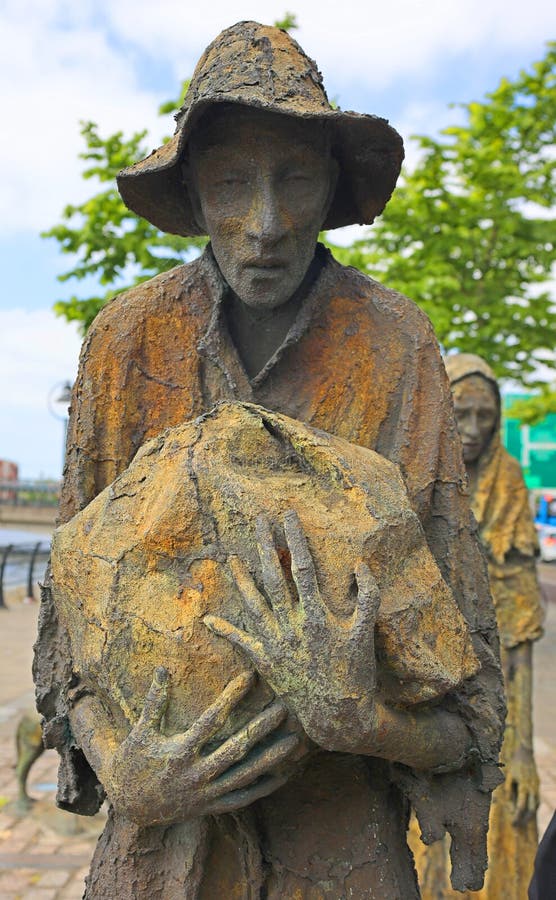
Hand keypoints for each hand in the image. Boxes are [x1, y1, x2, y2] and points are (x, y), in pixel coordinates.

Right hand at [73, 667, 300, 826]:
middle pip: (236, 748)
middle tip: (284, 709)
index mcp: (179, 752)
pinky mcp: (208, 807)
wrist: (128, 805)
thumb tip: (163, 668)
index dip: (231, 697)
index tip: (250, 677)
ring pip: (244, 776)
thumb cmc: (133, 761)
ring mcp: (204, 794)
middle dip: (261, 727)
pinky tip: (281, 776)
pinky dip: (261, 789)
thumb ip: (155, 701)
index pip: (211, 720)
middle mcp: (195, 775)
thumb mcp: (141, 731)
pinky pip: (240, 799)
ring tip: (293, 742)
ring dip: (270, 758)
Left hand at [204, 510, 380, 752]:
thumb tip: (359, 564)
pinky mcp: (265, 662)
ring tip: (231, 559)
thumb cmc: (355, 673)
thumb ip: (368, 596)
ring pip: (253, 603)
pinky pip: (240, 642)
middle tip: (257, 521)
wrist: (338, 716)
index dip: (294, 538)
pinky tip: (207, 619)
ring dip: (241, 580)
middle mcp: (291, 625)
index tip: (288, 515)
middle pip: (272, 578)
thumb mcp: (366, 632)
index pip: (302, 566)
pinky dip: (224, 630)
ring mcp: (275, 643)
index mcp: (316, 615)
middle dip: (264, 546)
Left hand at [507, 745, 538, 824]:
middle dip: (524, 819)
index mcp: (523, 786)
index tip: (513, 823)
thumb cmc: (514, 765)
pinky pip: (537, 800)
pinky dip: (533, 806)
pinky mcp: (538, 785)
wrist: (525, 753)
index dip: (517, 816)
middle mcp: (532, 788)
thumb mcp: (508, 777)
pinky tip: (528, 810)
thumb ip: (509, 791)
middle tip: (517, 825)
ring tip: (522, 820)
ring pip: (536, 805)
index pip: (521, 806)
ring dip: (529, 814)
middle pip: (530, 809)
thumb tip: (509, 805)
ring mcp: (536, 787)